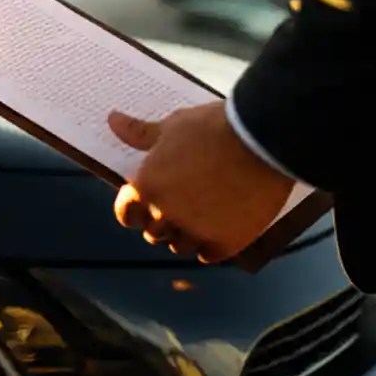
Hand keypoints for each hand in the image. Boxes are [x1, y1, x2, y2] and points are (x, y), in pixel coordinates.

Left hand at [109, 102, 294, 262]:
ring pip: (180, 246)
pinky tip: (216, 230)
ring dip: (184, 235)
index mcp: (148, 187)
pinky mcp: (227, 242)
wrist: (262, 139)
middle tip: (177, 205)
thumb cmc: (212, 128)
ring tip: (199, 216)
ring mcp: (197, 231)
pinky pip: (208, 254)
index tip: (144, 201)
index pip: (126, 213)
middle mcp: (167, 215)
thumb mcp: (173, 126)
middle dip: (160, 220)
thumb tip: (113, 121)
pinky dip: (208, 246)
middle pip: (153, 232)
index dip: (133, 209)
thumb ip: (140, 133)